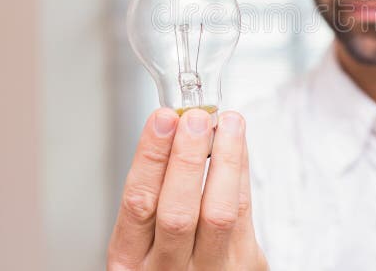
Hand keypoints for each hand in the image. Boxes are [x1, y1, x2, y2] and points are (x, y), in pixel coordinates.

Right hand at [107, 107, 267, 270]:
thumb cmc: (171, 262)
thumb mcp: (145, 238)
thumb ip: (157, 191)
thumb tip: (176, 128)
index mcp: (132, 259)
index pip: (138, 204)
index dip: (150, 157)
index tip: (162, 120)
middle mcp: (167, 269)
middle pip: (176, 212)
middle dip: (186, 158)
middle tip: (194, 119)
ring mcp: (209, 270)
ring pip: (218, 212)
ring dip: (225, 159)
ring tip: (228, 124)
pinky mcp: (244, 264)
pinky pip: (244, 212)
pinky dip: (240, 171)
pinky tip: (238, 146)